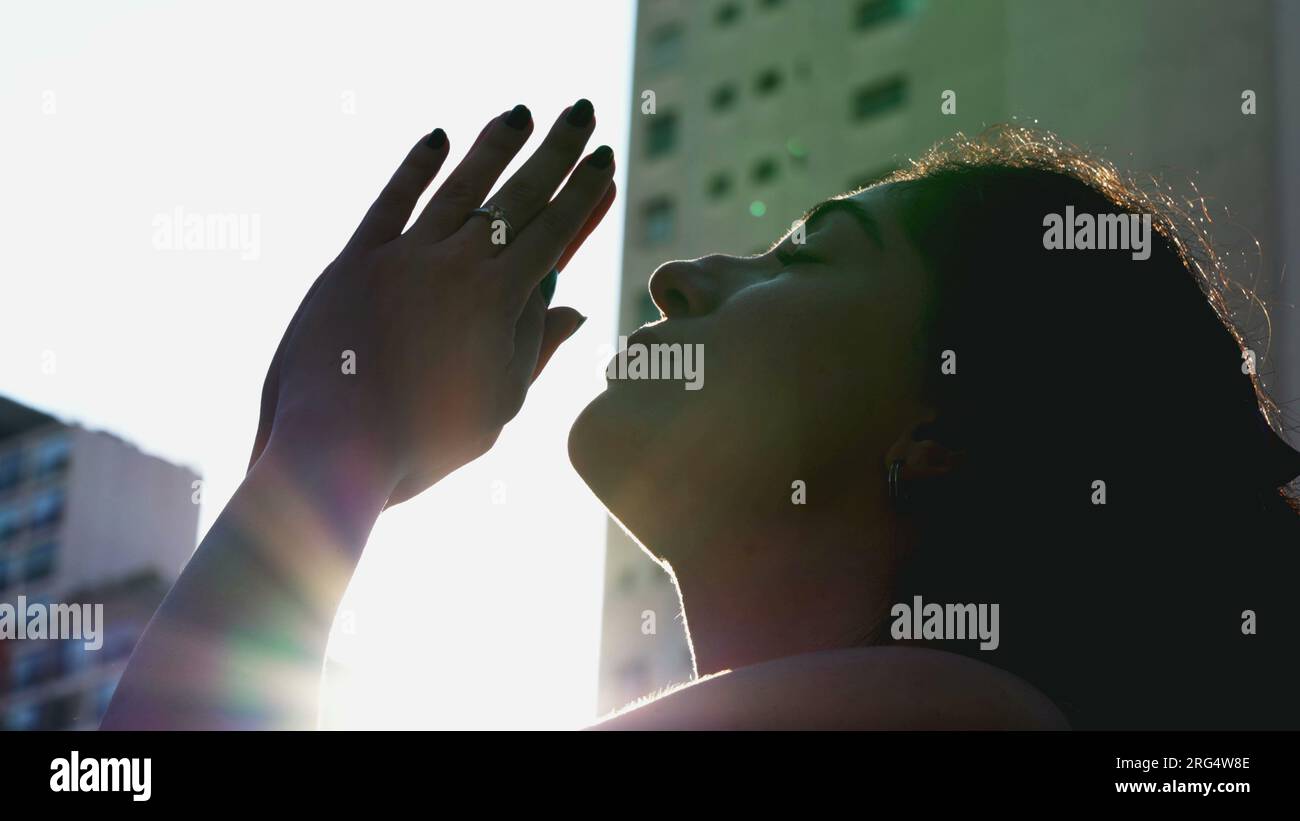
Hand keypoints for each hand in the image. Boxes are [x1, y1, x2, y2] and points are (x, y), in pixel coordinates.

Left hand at [248, 102, 616, 505]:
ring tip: (520, 113)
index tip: (604, 163)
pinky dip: (415, 168)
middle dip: (554, 152)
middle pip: (515, 197)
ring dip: (493, 146)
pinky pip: (390, 202)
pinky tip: (437, 139)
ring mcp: (400, 257)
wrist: (331, 451)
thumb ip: (533, 347)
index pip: (553, 233)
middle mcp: (453, 265)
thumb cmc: (423, 443)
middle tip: (581, 114)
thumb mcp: (497, 405)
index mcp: (497, 302)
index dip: (582, 195)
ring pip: (458, 187)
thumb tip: (571, 304)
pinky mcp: (353, 262)